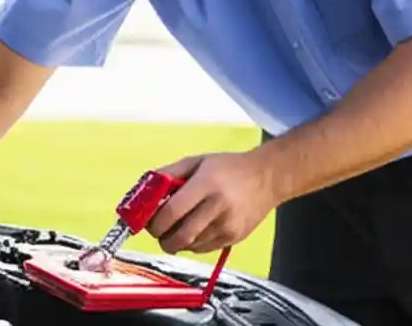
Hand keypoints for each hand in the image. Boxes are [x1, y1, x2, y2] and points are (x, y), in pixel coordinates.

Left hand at [144, 151, 279, 254]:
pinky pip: (202, 249)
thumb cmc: (228, 168)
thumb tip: (145, 192)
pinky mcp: (233, 238)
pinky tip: (193, 229)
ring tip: (175, 227)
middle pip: (179, 236)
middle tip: (157, 229)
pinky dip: (190, 244)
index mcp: (206, 185)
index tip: (147, 220)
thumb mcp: (196, 162)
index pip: (172, 212)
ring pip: (189, 246)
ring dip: (175, 241)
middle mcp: (218, 207)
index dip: (154, 221)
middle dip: (161, 237)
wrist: (266, 178)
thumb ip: (168, 174)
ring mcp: (227, 226)